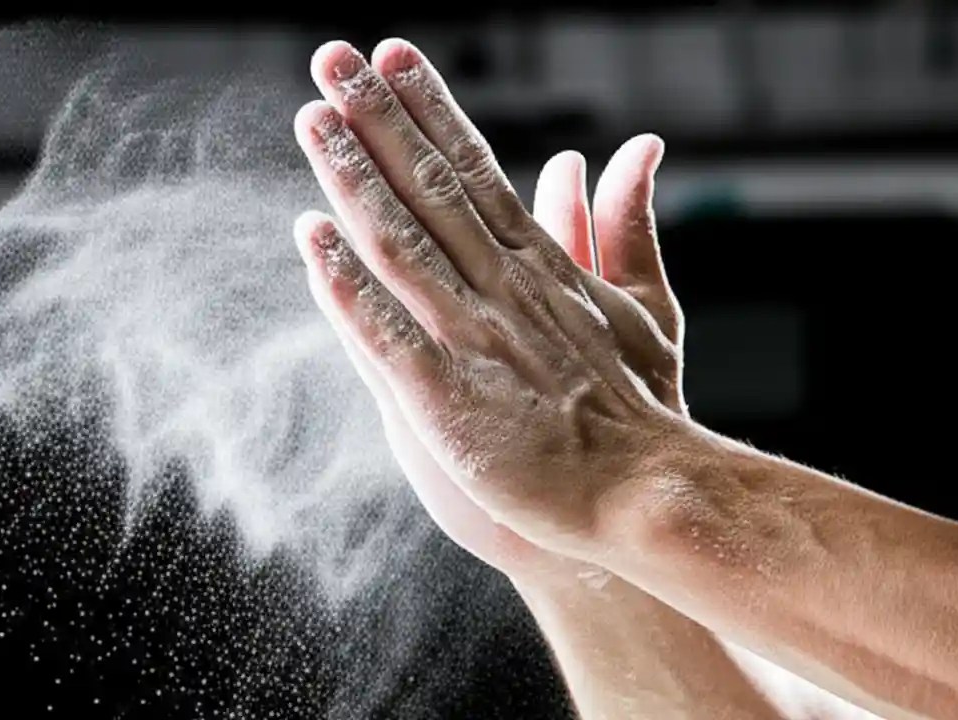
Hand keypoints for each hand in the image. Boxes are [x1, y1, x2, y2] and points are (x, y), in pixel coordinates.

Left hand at [292, 38, 700, 556]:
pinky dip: (347, 288)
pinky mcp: (446, 400)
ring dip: (351, 181)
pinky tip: (310, 242)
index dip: (428, 109)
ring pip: (400, 245)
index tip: (390, 57)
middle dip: (376, 121)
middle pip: (429, 190)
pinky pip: (386, 335)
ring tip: (311, 121)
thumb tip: (638, 149)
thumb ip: (626, 227)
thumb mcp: (646, 303)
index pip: (474, 169)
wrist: (647, 493)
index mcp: (541, 266)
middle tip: (330, 59)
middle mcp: (502, 289)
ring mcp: (472, 340)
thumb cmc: (641, 407)